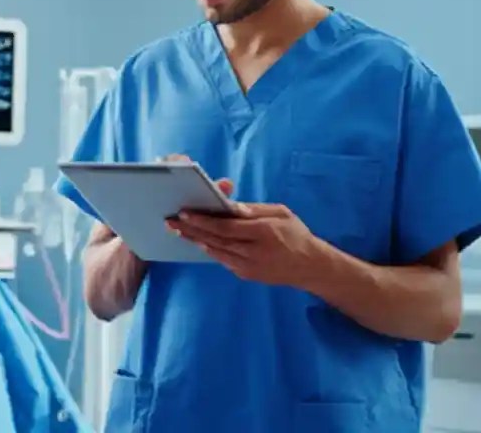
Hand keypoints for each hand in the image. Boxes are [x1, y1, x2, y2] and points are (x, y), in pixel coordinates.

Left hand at [167, 196, 322, 288]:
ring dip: (195, 240)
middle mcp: (254, 252)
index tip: (185, 212)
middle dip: (191, 230)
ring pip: (216, 251)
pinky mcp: (246, 275)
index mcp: (264, 232)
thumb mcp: (281, 213)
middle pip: (215, 240)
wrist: (310, 267)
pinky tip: (197, 240)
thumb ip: (255, 210)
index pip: (226, 227)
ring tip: (178, 230)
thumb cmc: (296, 234)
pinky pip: (222, 259)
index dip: (203, 220)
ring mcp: (248, 267)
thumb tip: (231, 206)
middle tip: (171, 221)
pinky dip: (208, 249)